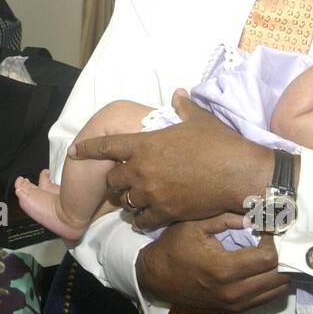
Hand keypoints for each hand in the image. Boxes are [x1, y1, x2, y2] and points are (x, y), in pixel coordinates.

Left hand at [74, 89, 272, 230]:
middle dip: (114, 180)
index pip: (106, 146)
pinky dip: (141, 219)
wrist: (237, 173)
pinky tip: (145, 218)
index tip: (75, 152)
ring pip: (125, 202)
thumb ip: (183, 107)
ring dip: (127, 200)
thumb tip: (178, 93)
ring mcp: (151, 193)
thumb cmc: (218, 143)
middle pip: (112, 180)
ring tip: (134, 200)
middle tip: (122, 181)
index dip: (88, 149)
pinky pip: (142, 220)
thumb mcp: (198, 119)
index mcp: (144, 144)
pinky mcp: (165, 212)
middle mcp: (141, 169)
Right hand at [136, 213, 288, 312]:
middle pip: (279, 276)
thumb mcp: (196, 224)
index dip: (273, 241)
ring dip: (280, 270)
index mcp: (224, 268)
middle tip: (275, 240)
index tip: (267, 229)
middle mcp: (233, 291)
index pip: (268, 257)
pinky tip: (263, 266)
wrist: (156, 277)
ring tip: (270, 252)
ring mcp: (235, 304)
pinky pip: (267, 298)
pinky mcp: (235, 309)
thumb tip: (257, 215)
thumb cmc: (174, 247)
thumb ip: (227, 218)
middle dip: (282, 256)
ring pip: (277, 290)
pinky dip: (272, 282)